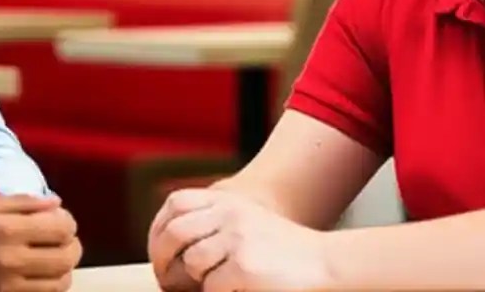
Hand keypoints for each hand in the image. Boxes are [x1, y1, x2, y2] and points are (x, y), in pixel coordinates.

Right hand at [0, 188, 81, 291]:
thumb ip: (21, 203)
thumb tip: (56, 204)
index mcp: (5, 228)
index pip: (61, 227)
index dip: (68, 223)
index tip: (61, 221)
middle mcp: (8, 259)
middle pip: (66, 257)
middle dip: (71, 247)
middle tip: (64, 242)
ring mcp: (5, 286)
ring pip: (59, 283)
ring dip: (63, 270)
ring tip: (53, 261)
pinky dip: (48, 288)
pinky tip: (39, 277)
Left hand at [151, 188, 329, 291]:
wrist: (324, 262)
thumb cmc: (284, 249)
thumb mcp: (248, 220)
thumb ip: (215, 221)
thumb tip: (169, 242)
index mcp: (228, 200)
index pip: (176, 203)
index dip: (159, 228)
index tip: (159, 252)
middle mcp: (230, 214)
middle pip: (176, 233)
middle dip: (164, 260)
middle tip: (167, 279)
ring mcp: (237, 240)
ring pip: (193, 264)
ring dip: (200, 280)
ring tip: (218, 283)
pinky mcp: (244, 268)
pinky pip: (212, 287)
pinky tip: (238, 289)